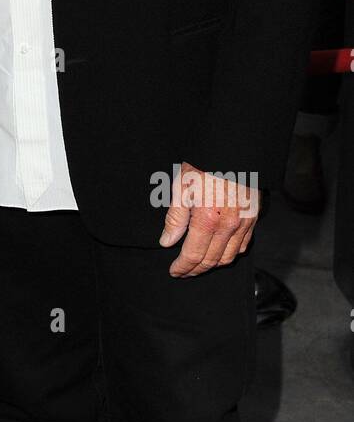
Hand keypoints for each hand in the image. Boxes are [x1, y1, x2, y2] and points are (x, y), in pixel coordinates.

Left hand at [159, 161, 258, 276]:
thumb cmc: (204, 165)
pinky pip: (243, 245)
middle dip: (195, 270)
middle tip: (184, 272)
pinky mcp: (254, 218)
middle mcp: (228, 225)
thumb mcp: (182, 186)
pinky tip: (220, 253)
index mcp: (207, 219)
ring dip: (213, 265)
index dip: (182, 267)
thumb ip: (175, 218)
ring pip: (229, 257)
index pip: (193, 255)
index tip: (174, 271)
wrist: (232, 150)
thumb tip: (167, 241)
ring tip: (199, 265)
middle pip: (211, 260)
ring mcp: (244, 223)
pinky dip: (230, 254)